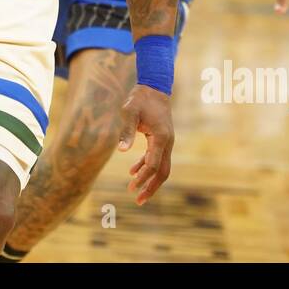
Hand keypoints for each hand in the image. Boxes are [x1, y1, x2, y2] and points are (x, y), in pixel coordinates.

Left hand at [117, 84, 172, 205]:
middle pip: (163, 171)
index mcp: (161, 137)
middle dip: (151, 187)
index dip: (143, 178)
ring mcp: (166, 141)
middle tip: (139, 201)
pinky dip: (146, 166)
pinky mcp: (161, 139)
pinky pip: (156, 158)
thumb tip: (121, 150)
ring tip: (135, 192)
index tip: (131, 187)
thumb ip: (126, 131)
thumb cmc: (140, 99)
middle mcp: (167, 142)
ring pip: (161, 167)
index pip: (153, 164)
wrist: (154, 87)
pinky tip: (132, 172)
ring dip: (149, 180)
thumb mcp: (130, 112)